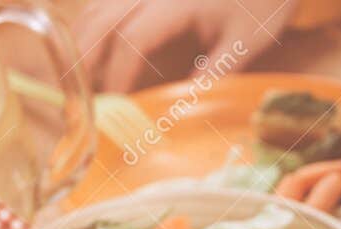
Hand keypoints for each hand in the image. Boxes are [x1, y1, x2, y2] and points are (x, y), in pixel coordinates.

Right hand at [74, 0, 294, 91]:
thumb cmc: (259, 4)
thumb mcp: (244, 41)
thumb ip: (214, 70)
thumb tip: (183, 106)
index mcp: (174, 3)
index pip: (133, 39)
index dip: (120, 73)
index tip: (117, 103)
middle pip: (101, 20)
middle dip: (87, 60)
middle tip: (83, 97)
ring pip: (96, 9)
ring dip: (83, 43)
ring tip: (80, 80)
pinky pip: (105, 4)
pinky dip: (93, 27)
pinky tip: (92, 53)